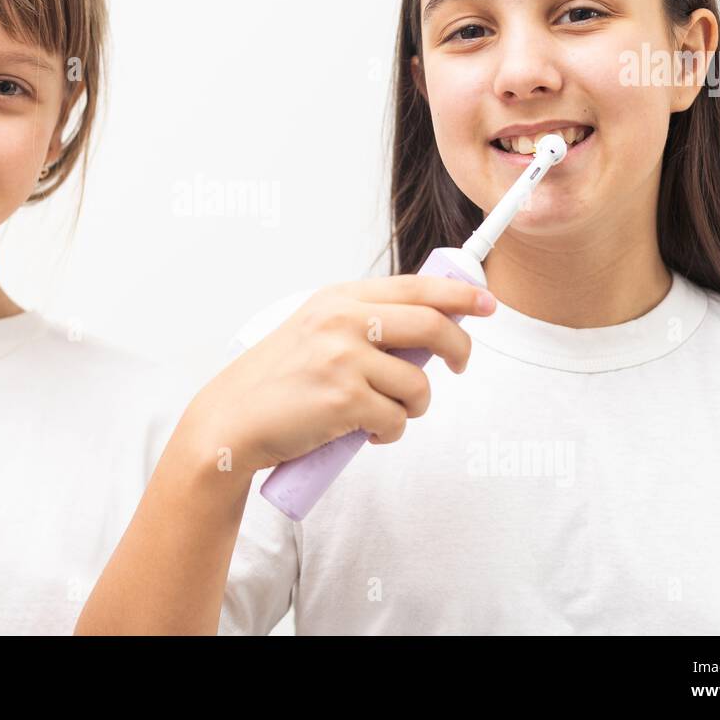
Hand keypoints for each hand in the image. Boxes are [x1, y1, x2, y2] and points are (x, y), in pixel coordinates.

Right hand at [182, 274, 494, 473]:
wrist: (232, 420)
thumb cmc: (277, 382)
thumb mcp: (315, 331)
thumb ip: (362, 322)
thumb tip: (429, 329)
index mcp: (338, 299)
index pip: (415, 286)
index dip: (459, 294)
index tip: (486, 304)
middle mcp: (342, 321)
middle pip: (431, 325)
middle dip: (459, 349)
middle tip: (460, 366)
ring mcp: (344, 359)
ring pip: (419, 384)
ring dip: (412, 407)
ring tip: (383, 414)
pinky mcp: (345, 400)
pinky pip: (397, 420)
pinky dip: (389, 434)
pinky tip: (363, 434)